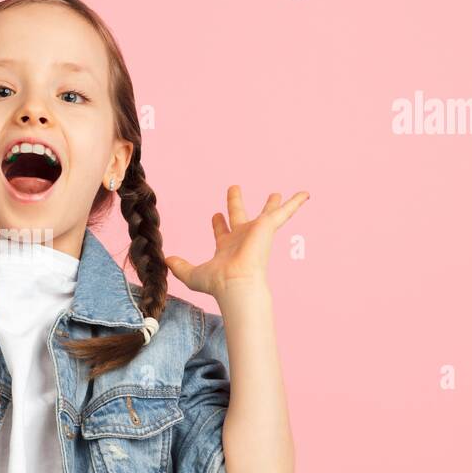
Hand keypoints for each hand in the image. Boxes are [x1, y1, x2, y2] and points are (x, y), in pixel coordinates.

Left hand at [164, 186, 308, 298]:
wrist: (236, 283)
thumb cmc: (217, 283)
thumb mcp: (192, 274)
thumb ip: (180, 267)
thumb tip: (166, 261)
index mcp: (227, 247)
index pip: (222, 232)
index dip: (218, 223)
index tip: (215, 215)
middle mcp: (243, 239)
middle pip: (241, 217)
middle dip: (237, 203)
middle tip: (235, 189)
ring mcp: (257, 233)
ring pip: (267, 215)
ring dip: (272, 205)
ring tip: (277, 193)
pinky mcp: (267, 227)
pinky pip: (285, 212)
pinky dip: (295, 203)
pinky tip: (305, 193)